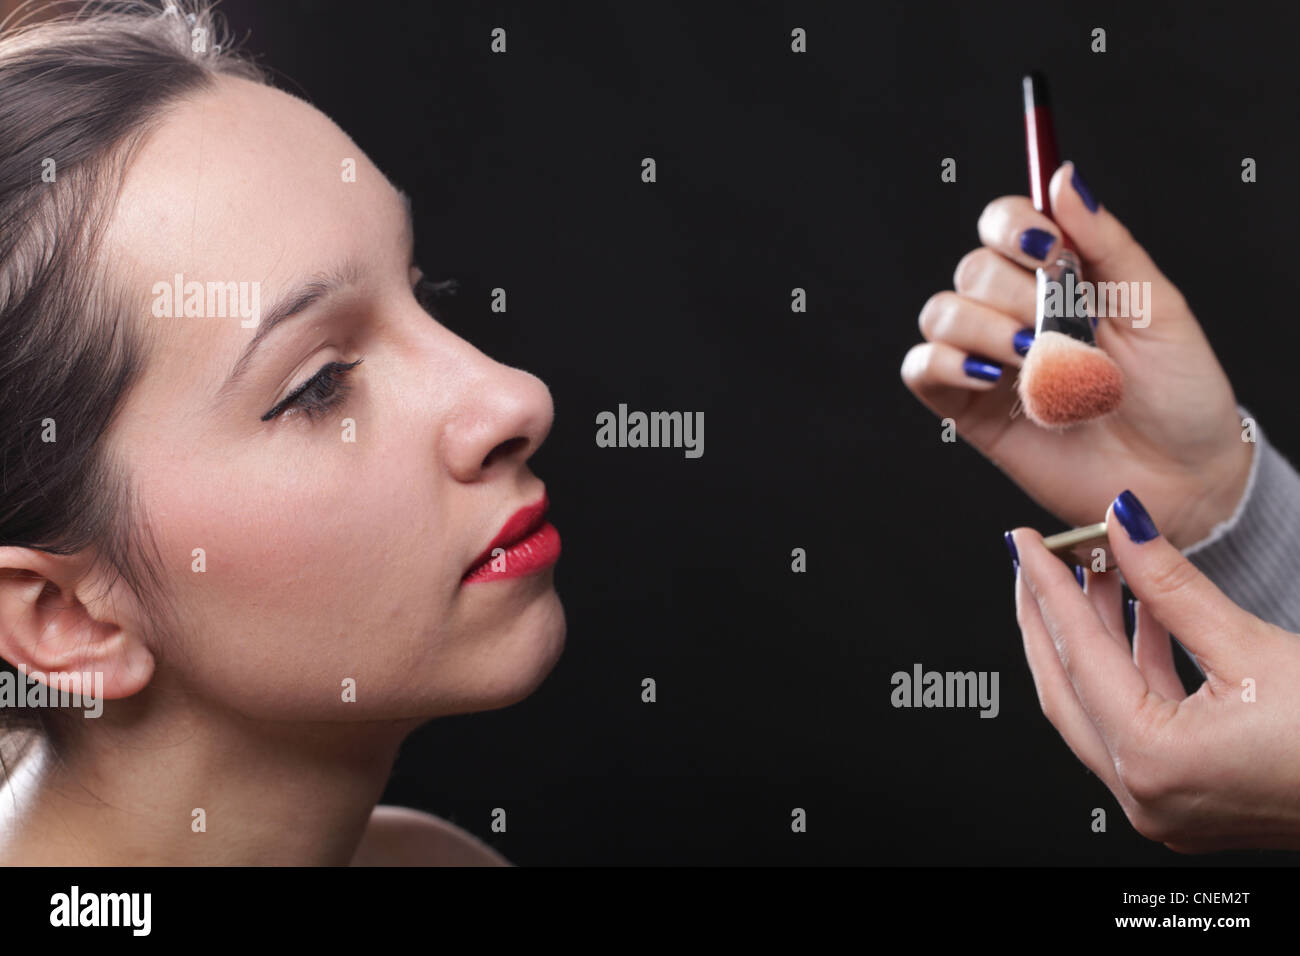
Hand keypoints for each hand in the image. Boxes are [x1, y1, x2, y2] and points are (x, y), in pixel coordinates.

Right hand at [902, 161, 1252, 548]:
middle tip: (1063, 328)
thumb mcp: (1156, 304)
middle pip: (971, 269)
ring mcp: (989, 359)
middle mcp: (1015, 312)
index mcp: (1058, 276)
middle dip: (1016, 294)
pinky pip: (922, 370)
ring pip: (941, 313)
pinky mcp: (970, 409)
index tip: (1049, 252)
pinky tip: (995, 376)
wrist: (1181, 478)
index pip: (1002, 223)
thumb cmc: (1179, 393)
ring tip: (1037, 358)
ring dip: (985, 329)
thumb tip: (1063, 177)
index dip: (1012, 225)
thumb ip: (1105, 241)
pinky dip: (947, 364)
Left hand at [1007, 489, 1299, 851]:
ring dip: (1093, 639)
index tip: (1023, 544)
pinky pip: (1131, 728)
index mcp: (1152, 762)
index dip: (1047, 588)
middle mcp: (1144, 796)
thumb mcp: (1253, 647)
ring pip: (1097, 708)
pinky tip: (1135, 622)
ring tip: (1094, 575)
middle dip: (1046, 617)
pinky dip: (1129, 672)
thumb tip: (1126, 525)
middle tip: (1033, 561)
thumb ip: (1172, 586)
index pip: (1077, 655)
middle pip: (1066, 688)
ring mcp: (1161, 805)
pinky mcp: (1184, 800)